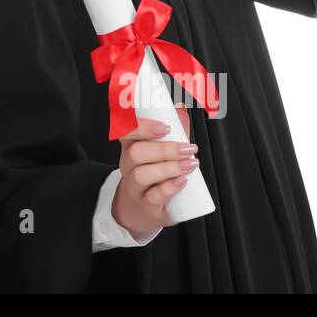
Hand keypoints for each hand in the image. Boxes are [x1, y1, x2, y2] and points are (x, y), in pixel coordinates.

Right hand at [109, 106, 196, 238]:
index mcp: (130, 147)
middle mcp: (128, 166)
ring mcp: (135, 187)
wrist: (142, 208)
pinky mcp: (146, 206)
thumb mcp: (160, 151)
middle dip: (164, 149)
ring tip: (189, 164)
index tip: (164, 127)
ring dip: (168, 168)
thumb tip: (181, 108)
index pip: (126, 132)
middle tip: (187, 148)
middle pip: (136, 153)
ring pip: (142, 175)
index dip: (142, 127)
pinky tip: (182, 182)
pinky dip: (168, 188)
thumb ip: (174, 129)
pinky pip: (153, 197)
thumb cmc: (154, 174)